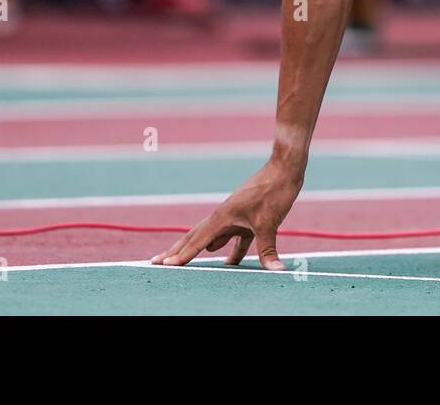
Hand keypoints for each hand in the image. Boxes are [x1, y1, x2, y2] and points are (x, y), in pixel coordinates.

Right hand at [151, 159, 303, 268]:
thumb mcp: (270, 222)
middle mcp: (224, 216)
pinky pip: (233, 238)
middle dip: (176, 250)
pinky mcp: (248, 218)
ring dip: (197, 249)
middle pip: (195, 237)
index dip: (182, 254)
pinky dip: (230, 251)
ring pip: (211, 237)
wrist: (284, 168)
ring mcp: (235, 217)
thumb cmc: (273, 191)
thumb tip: (275, 270)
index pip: (198, 240)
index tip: (166, 265)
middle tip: (156, 262)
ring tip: (181, 262)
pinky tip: (230, 264)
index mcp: (223, 216)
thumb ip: (268, 249)